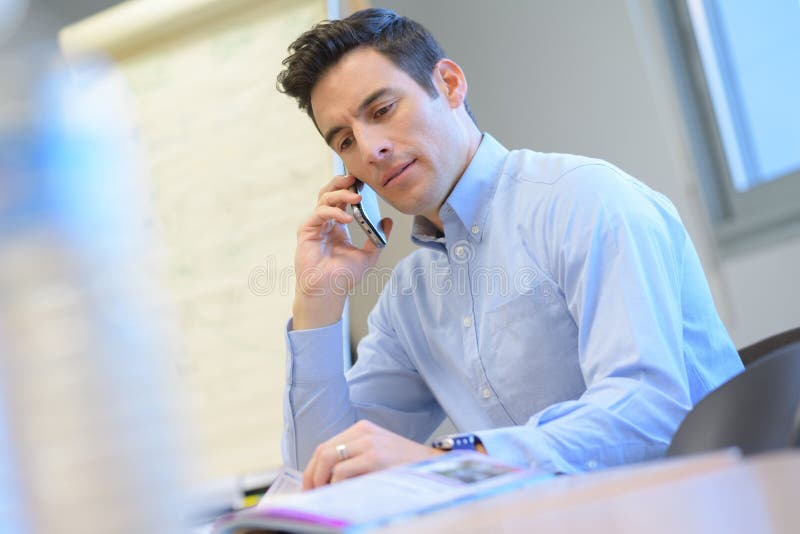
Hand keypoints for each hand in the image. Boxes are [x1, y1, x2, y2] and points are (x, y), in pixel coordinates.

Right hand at [293, 174, 392, 329]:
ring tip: (356, 198)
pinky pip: (319, 213)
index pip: (343, 199)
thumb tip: (388, 221)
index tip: (364, 182)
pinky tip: (345, 219)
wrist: (329, 291)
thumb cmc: (345, 276)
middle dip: (341, 182)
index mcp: (337, 224)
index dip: (351, 188)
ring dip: (340, 195)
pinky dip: (333, 213)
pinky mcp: (306, 230)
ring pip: (324, 198)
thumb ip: (379, 238)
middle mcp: (325, 222)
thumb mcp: (369, 255)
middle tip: (355, 179)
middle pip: (330, 192)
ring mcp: (315, 225)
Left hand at [302, 420, 441, 489]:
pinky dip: (334, 485)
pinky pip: (342, 471)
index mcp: (362, 429)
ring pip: (328, 459)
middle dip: (311, 476)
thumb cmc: (404, 466)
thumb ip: (354, 458)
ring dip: (320, 481)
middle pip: (322, 451)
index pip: (325, 447)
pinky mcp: (375, 458)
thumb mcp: (377, 453)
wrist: (433, 466)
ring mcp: (369, 444)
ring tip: (323, 496)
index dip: (312, 469)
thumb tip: (324, 480)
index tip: (309, 487)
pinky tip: (339, 495)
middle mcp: (363, 432)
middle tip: (311, 495)